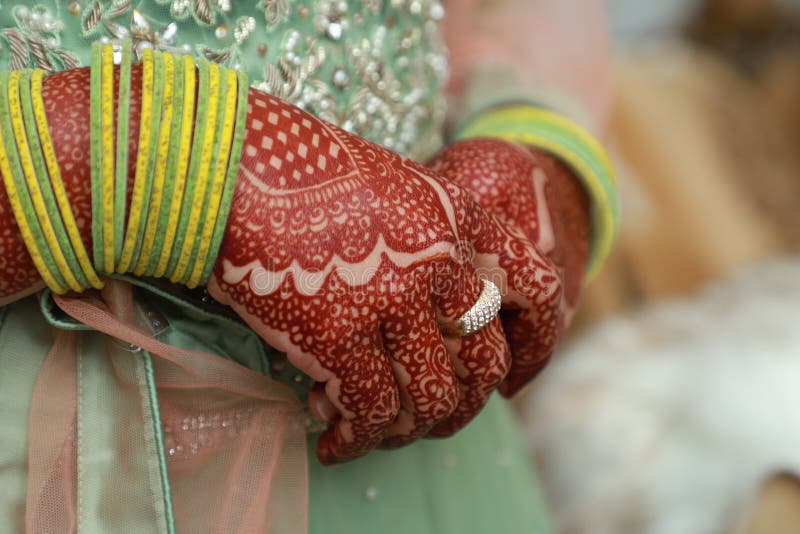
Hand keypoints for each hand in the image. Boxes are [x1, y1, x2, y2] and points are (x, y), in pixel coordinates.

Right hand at [206, 93, 561, 462]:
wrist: (230, 166)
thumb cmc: (300, 174)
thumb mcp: (390, 188)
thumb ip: (428, 242)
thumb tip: (434, 316)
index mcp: (457, 217)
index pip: (538, 288)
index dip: (536, 345)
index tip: (507, 381)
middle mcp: (439, 260)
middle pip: (486, 362)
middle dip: (460, 407)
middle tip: (425, 421)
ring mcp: (392, 298)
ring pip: (432, 398)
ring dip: (405, 431)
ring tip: (373, 433)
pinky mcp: (339, 333)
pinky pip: (370, 410)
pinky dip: (356, 438)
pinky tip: (332, 438)